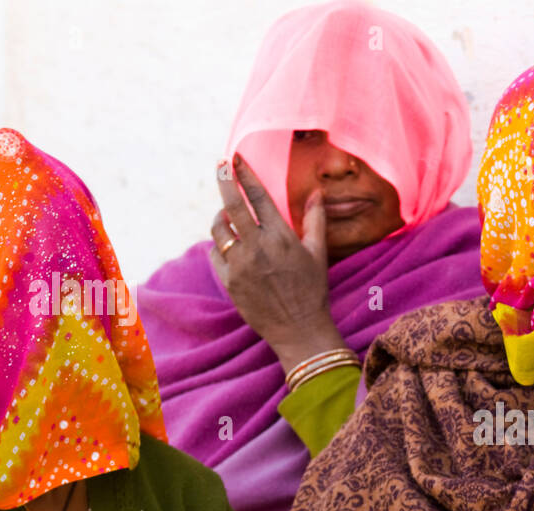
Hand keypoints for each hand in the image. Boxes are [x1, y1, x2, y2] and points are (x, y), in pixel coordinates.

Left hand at [210, 155, 345, 372]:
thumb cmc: (312, 290)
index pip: (258, 196)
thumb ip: (314, 220)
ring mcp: (240, 264)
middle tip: (220, 166)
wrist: (299, 329)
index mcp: (280, 237)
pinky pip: (216, 254)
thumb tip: (317, 192)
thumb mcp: (318, 253)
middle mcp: (258, 247)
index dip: (245, 174)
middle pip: (233, 205)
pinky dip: (220, 246)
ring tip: (227, 216)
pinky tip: (230, 248)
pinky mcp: (229, 281)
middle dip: (225, 181)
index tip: (235, 159)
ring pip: (219, 229)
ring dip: (221, 218)